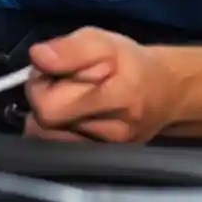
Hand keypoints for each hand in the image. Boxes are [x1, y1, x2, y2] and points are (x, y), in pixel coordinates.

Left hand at [23, 27, 179, 142]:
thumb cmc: (129, 63)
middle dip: (42, 95)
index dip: (41, 81)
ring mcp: (106, 150)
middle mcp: (114, 131)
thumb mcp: (102, 41)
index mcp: (118, 96)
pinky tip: (70, 114)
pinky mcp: (99, 160)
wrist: (163, 93)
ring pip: (47, 135)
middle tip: (60, 81)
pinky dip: (55, 128)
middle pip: (45, 120)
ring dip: (48, 113)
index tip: (53, 67)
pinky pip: (56, 146)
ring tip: (67, 97)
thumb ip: (70, 48)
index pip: (50, 103)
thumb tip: (38, 57)